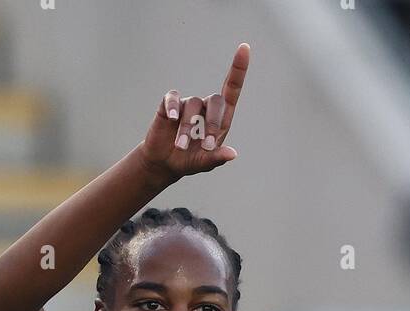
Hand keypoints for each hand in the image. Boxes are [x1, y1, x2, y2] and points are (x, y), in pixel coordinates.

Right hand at [140, 42, 249, 181]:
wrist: (164, 163)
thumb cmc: (189, 160)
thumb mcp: (204, 163)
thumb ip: (216, 158)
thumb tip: (232, 154)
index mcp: (220, 119)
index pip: (232, 90)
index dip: (238, 69)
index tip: (244, 47)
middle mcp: (206, 107)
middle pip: (215, 100)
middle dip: (212, 123)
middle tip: (207, 146)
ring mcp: (188, 104)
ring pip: (193, 105)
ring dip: (187, 128)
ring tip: (181, 147)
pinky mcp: (169, 105)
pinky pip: (172, 98)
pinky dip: (172, 106)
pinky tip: (171, 118)